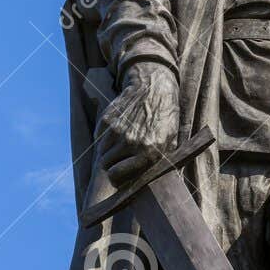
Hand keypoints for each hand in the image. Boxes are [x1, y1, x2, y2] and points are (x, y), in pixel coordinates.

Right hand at [96, 64, 178, 181]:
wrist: (154, 89)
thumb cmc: (165, 118)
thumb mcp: (170, 142)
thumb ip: (157, 162)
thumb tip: (143, 180)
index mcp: (148, 152)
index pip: (116, 174)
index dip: (116, 176)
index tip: (117, 174)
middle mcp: (130, 142)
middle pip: (106, 164)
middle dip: (110, 165)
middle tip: (117, 160)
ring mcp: (117, 130)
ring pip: (101, 152)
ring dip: (107, 152)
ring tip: (118, 146)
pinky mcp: (107, 119)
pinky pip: (99, 138)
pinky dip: (104, 139)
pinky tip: (116, 133)